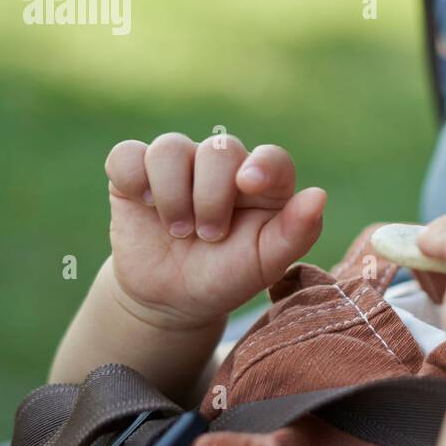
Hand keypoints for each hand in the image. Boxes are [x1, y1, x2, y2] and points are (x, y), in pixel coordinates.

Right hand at [103, 132, 325, 328]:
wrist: (172, 297)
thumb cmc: (227, 276)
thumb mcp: (264, 264)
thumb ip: (295, 232)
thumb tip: (319, 196)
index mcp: (263, 183)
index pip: (270, 157)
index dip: (262, 165)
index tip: (247, 184)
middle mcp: (222, 166)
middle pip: (218, 148)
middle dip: (211, 196)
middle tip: (209, 236)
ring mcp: (177, 165)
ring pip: (169, 148)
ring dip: (173, 193)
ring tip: (179, 231)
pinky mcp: (135, 173)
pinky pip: (127, 154)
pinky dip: (132, 176)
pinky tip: (144, 204)